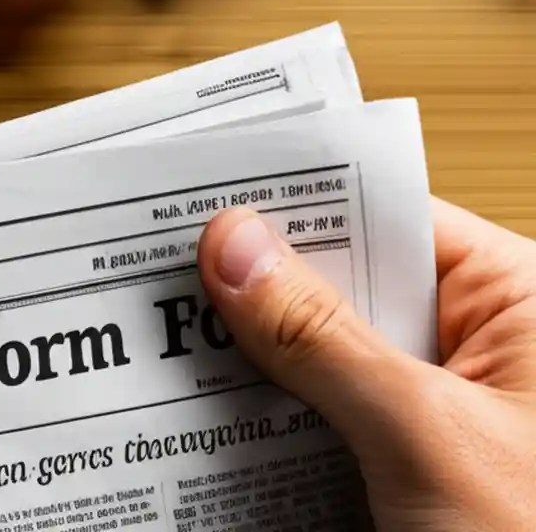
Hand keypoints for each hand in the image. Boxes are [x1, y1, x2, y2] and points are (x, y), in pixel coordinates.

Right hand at [198, 197, 535, 530]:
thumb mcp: (426, 436)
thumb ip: (322, 338)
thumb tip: (235, 246)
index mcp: (520, 303)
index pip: (386, 219)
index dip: (296, 206)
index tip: (203, 203)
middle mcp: (482, 345)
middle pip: (348, 286)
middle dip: (261, 291)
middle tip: (165, 284)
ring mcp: (444, 408)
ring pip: (326, 356)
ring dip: (257, 363)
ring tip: (175, 352)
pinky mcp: (411, 463)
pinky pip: (326, 418)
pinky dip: (273, 420)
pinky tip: (214, 420)